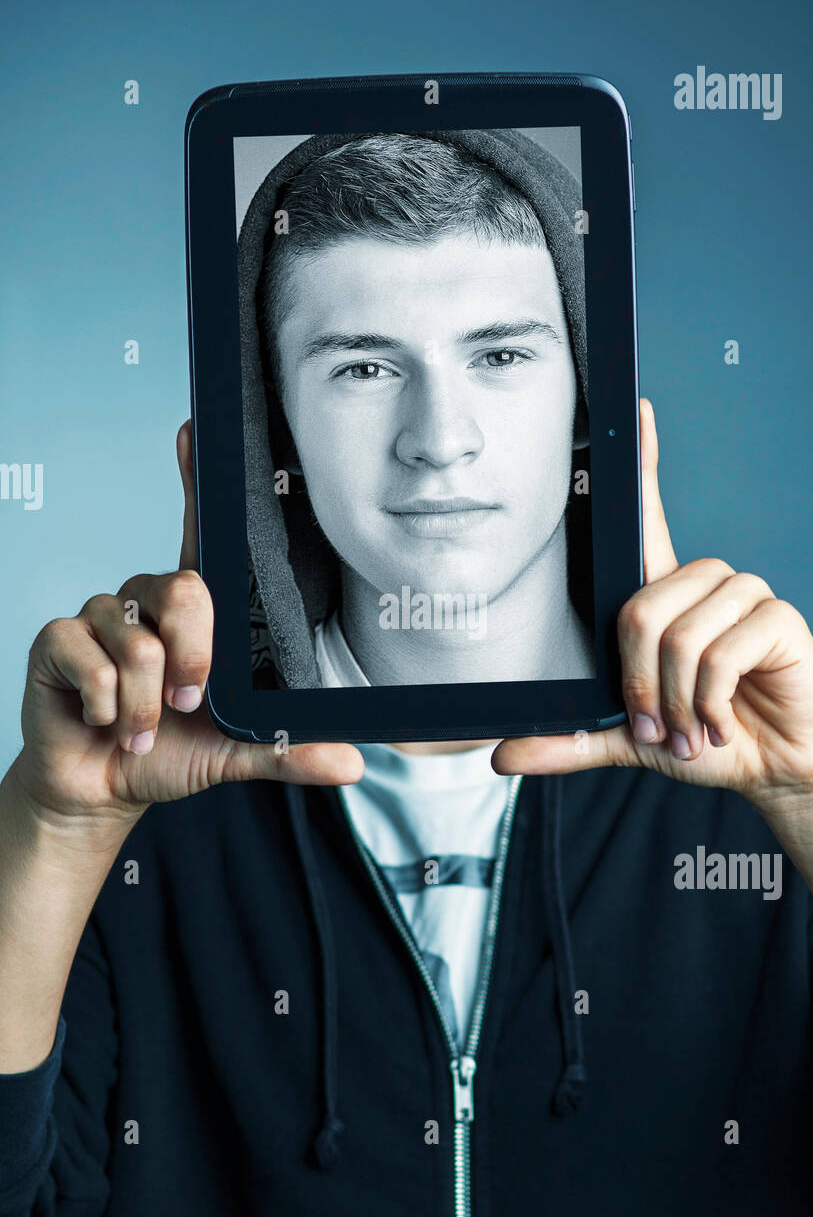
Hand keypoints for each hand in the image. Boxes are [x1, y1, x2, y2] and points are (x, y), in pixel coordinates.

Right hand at [12, 421, 362, 824]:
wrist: (103, 788)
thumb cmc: (172, 752)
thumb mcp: (237, 752)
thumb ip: (289, 748)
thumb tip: (351, 763)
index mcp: (194, 612)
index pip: (199, 532)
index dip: (194, 479)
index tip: (193, 428)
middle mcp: (147, 600)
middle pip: (185, 591)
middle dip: (193, 659)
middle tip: (188, 705)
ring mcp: (99, 616)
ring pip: (138, 641)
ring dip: (147, 703)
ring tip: (144, 727)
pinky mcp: (57, 641)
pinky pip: (91, 660)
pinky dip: (107, 705)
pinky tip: (104, 718)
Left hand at [492, 399, 812, 804]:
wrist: (775, 767)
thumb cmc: (705, 737)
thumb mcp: (628, 739)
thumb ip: (570, 739)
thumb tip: (501, 753)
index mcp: (665, 595)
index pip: (650, 514)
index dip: (644, 460)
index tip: (636, 408)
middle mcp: (704, 583)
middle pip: (638, 610)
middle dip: (640, 687)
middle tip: (661, 728)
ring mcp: (743, 595)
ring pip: (678, 636)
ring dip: (677, 702)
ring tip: (695, 729)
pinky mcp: (778, 618)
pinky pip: (719, 654)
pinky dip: (711, 702)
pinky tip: (724, 722)